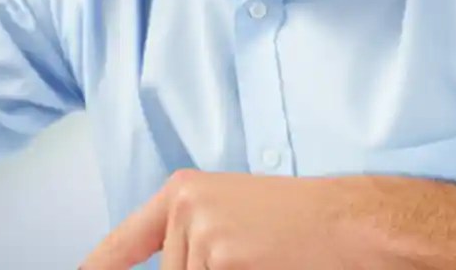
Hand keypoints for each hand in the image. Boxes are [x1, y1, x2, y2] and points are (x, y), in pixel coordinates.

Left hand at [82, 170, 360, 269]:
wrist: (354, 222)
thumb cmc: (301, 221)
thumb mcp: (231, 216)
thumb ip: (189, 236)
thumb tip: (168, 266)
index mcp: (182, 192)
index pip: (125, 240)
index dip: (101, 265)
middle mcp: (182, 207)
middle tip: (250, 258)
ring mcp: (200, 232)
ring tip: (264, 260)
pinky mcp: (223, 257)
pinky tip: (269, 266)